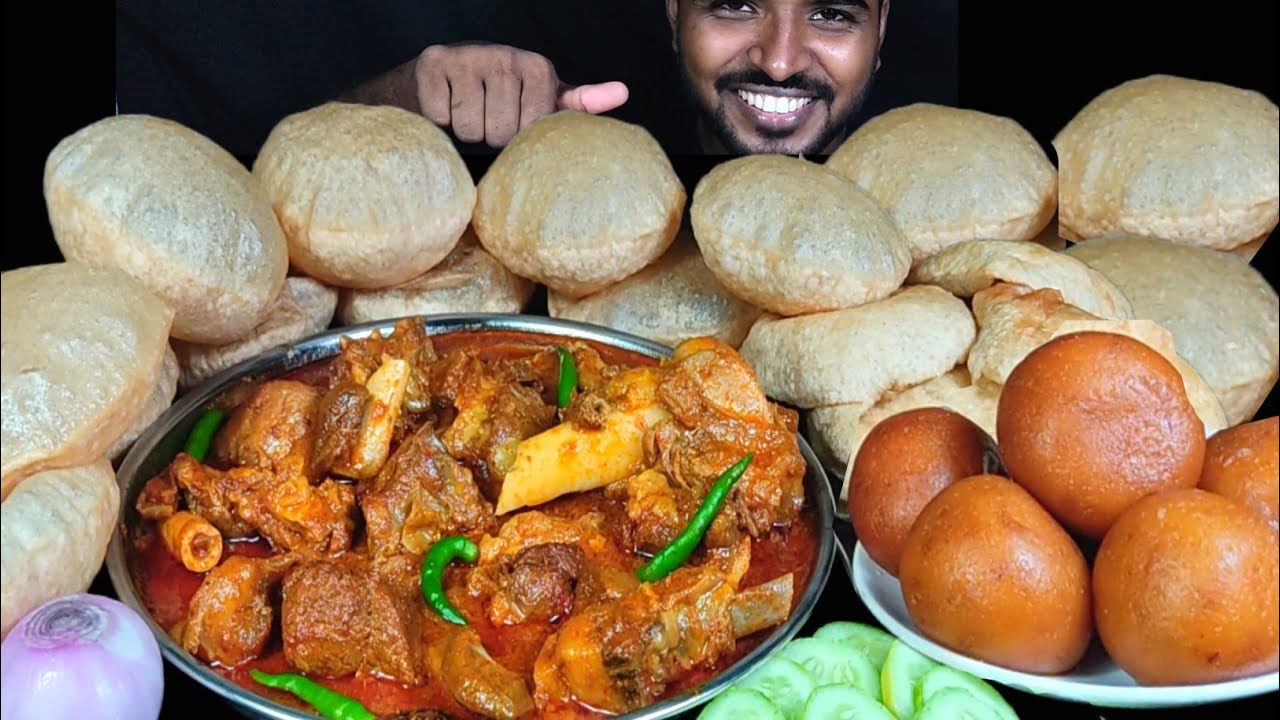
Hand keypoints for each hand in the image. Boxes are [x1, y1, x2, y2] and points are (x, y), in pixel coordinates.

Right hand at [415, 43, 628, 146]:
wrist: (445, 78)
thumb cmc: (503, 95)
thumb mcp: (544, 99)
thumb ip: (580, 102)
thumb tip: (622, 92)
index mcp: (538, 68)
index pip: (533, 129)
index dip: (520, 138)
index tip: (516, 121)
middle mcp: (505, 55)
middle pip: (501, 133)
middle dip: (491, 136)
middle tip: (488, 118)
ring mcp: (469, 56)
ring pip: (470, 129)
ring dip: (466, 131)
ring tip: (468, 112)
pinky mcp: (435, 62)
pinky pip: (441, 117)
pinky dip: (440, 121)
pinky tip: (446, 104)